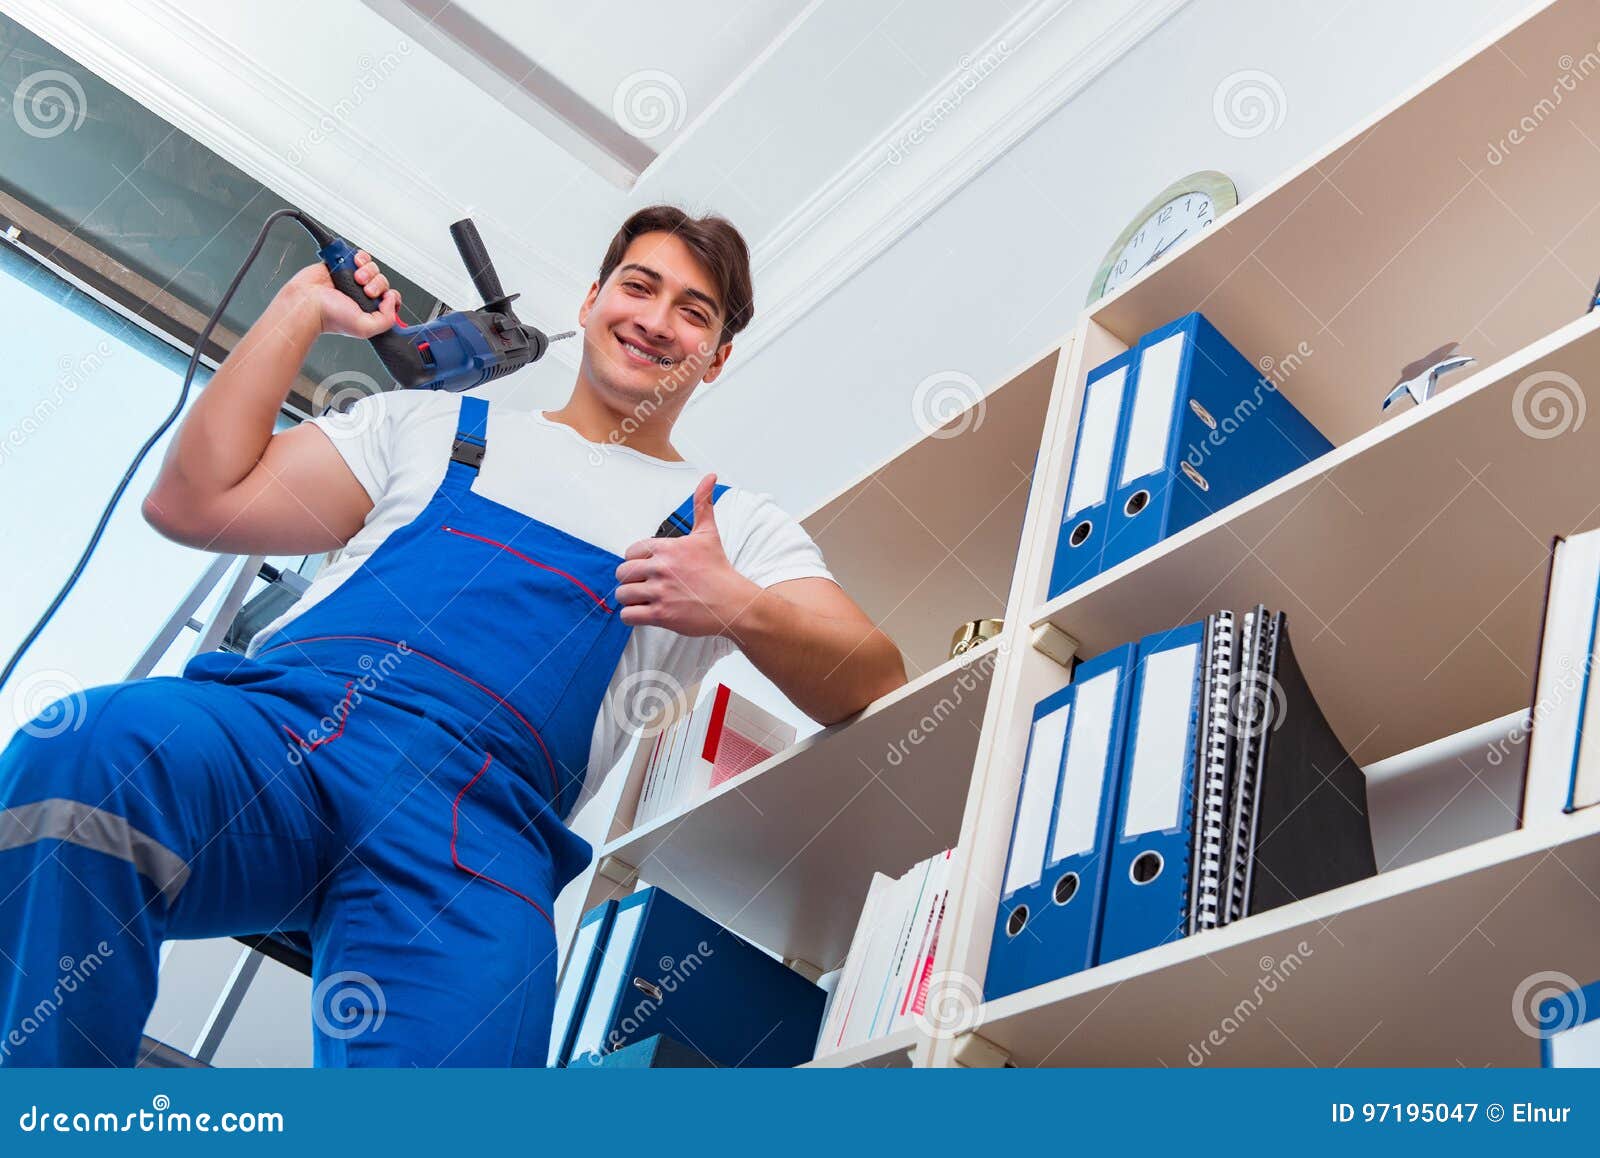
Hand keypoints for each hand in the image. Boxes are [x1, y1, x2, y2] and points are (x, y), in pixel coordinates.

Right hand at [280, 251, 400, 338]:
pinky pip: (361, 256)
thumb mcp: (364, 328)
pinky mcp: (343, 265)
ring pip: (373, 268)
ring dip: (368, 271)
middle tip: (365, 290)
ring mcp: (352, 279)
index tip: (384, 297)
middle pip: (382, 282)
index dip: (391, 296)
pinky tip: (355, 263)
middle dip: (377, 284)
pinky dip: (361, 257)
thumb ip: (386, 319)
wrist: (308, 301)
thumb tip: (391, 300)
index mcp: (369, 310)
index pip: (390, 300)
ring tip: (356, 277)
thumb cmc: (329, 316)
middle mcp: (362, 295)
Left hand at [615, 473, 757, 636]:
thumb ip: (703, 504)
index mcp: (667, 548)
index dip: (637, 561)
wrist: (734, 603)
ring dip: (630, 599)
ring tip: (644, 600)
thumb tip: (709, 477)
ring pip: (623, 594)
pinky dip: (632, 616)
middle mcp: (661, 568)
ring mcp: (660, 592)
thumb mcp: (709, 533)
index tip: (649, 568)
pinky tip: (645, 613)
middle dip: (631, 580)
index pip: (631, 552)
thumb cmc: (720, 570)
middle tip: (645, 585)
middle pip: (622, 573)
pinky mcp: (661, 615)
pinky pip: (628, 614)